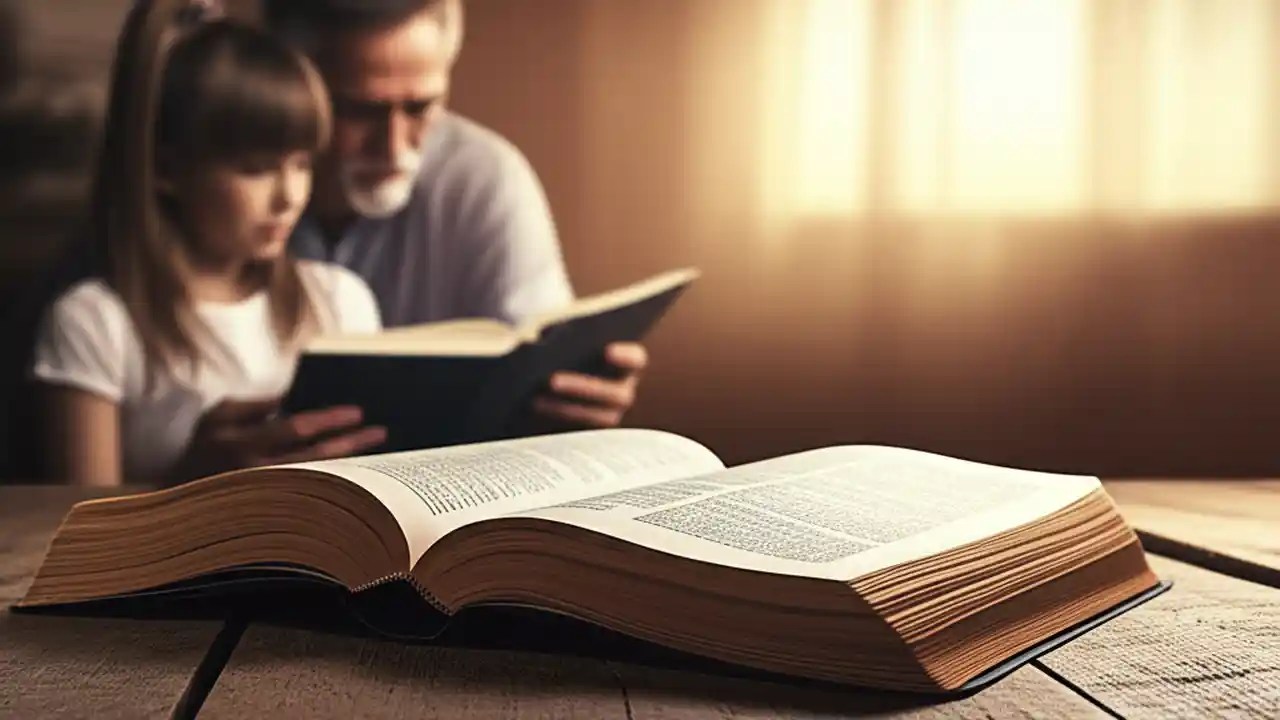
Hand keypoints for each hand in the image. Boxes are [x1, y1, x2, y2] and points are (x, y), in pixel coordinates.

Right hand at [171, 398, 386, 481]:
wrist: (173, 499)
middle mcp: (255, 473)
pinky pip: (311, 497)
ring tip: (377, 454)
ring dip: (349, 467)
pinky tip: (356, 476)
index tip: (357, 412)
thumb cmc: (198, 450)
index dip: (329, 420)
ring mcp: (263, 497)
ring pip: (318, 481)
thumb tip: (288, 395)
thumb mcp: (216, 418)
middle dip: (351, 444)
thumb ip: (250, 405)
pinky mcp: (269, 513)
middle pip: (315, 458)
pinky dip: (334, 485)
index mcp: (241, 443)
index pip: (296, 428)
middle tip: (380, 433)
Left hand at [530, 342, 647, 429]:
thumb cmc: (564, 347)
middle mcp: (626, 392)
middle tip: (551, 380)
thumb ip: (559, 335)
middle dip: (582, 386)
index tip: (607, 350)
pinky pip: (580, 434)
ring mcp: (611, 415)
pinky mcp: (591, 433)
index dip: (625, 356)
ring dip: (565, 410)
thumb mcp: (562, 337)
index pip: (635, 359)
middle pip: (615, 394)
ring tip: (534, 401)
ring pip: (598, 419)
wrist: (556, 373)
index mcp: (629, 363)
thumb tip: (540, 342)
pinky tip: (531, 414)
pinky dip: (555, 424)